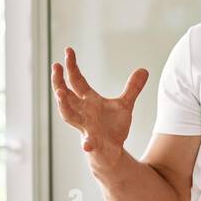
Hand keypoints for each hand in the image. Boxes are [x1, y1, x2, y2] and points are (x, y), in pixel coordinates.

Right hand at [51, 47, 148, 171]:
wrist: (113, 150)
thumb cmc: (113, 126)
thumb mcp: (125, 105)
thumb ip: (132, 88)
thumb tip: (144, 69)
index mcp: (88, 100)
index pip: (76, 80)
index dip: (71, 66)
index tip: (68, 50)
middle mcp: (82, 111)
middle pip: (65, 94)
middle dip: (59, 81)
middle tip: (55, 66)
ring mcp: (85, 127)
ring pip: (68, 115)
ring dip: (63, 104)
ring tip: (59, 93)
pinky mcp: (92, 143)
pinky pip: (87, 143)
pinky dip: (87, 144)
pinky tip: (87, 145)